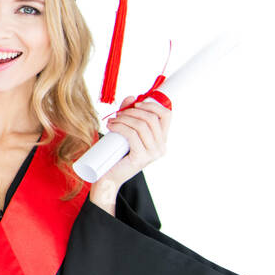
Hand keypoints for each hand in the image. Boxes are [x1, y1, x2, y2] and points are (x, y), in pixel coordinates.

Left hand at [91, 96, 170, 210]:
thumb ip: (129, 114)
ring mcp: (153, 154)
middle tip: (118, 113)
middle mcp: (161, 147)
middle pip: (152, 118)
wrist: (108, 177)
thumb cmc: (116, 154)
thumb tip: (131, 97)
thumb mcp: (125, 131)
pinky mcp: (141, 158)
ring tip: (112, 121)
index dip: (152, 105)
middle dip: (133, 111)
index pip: (166, 115)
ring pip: (141, 126)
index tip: (136, 103)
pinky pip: (132, 135)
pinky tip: (111, 125)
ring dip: (124, 118)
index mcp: (161, 140)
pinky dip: (120, 126)